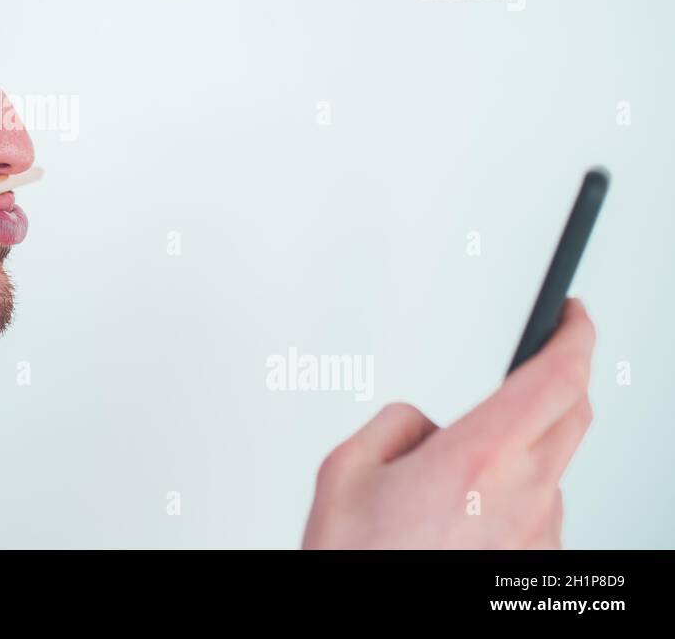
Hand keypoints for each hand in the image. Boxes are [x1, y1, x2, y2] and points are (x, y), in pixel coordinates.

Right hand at [301, 298, 594, 547]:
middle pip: (574, 414)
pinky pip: (540, 508)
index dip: (572, 334)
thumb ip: (397, 422)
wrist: (371, 629)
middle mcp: (521, 496)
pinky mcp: (537, 564)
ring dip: (529, 443)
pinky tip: (466, 509)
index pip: (554, 376)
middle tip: (545, 356)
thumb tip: (430, 424)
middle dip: (565, 375)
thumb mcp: (346, 468)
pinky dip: (517, 491)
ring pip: (554, 464)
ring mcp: (537, 535)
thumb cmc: (356, 562)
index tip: (572, 314)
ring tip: (462, 466)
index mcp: (476, 457)